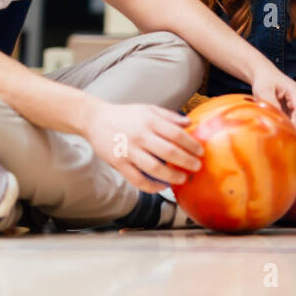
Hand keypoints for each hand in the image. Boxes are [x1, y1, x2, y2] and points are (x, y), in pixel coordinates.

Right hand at [84, 101, 204, 192]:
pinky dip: (151, 186)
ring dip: (172, 176)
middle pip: (169, 152)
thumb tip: (189, 124)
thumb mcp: (148, 109)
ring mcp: (129, 151)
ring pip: (154, 168)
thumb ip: (169, 116)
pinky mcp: (119, 163)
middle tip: (197, 167)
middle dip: (187, 162)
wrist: (95, 120)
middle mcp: (140, 136)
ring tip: (182, 178)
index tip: (200, 152)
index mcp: (150, 121)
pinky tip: (162, 186)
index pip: (176, 134)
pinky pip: (137, 180)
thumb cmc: (125, 115)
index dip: (191, 145)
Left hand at [251, 64, 295, 132]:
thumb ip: (272, 104)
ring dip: (291, 126)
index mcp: (295, 91)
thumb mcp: (264, 91)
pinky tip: (280, 129)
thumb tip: (279, 119)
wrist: (264, 74)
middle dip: (295, 127)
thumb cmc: (264, 80)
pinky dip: (287, 123)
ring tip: (281, 135)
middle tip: (286, 138)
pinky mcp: (292, 107)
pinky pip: (292, 118)